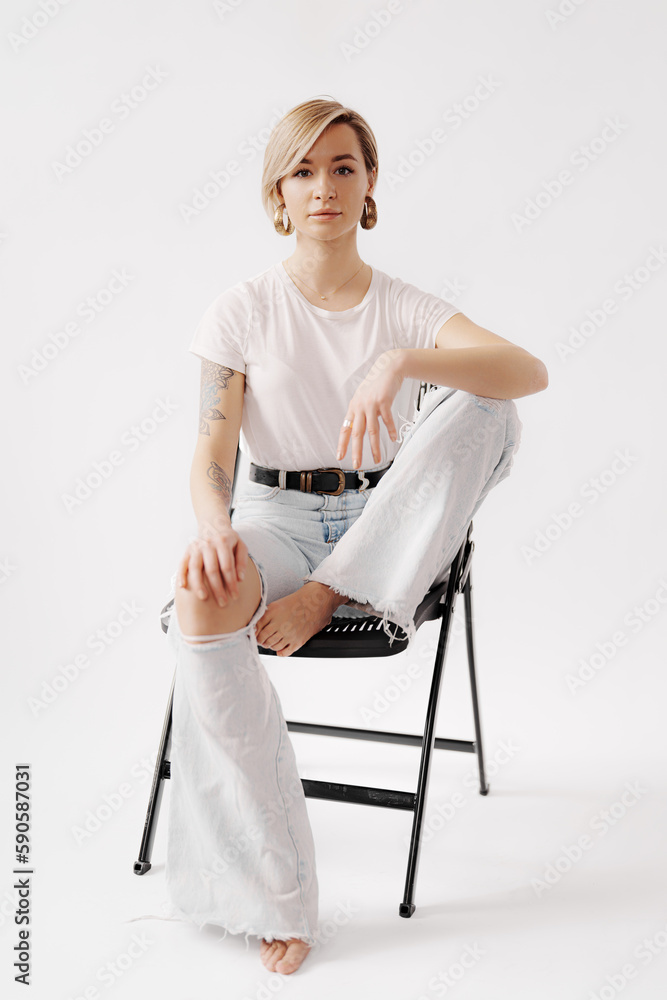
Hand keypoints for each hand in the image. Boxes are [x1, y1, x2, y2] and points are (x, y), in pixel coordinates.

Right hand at [177, 526, 248, 606]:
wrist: (213, 525)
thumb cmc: (230, 541)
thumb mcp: (241, 546)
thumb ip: (242, 561)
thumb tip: (240, 579)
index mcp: (223, 542)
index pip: (227, 566)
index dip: (231, 582)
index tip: (235, 596)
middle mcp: (208, 544)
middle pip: (212, 569)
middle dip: (217, 588)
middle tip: (223, 603)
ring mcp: (196, 547)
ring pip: (195, 568)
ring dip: (198, 584)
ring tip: (203, 598)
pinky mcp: (187, 551)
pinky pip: (182, 564)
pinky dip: (181, 575)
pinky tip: (183, 587)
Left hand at [336, 350, 403, 468]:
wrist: (389, 367)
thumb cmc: (377, 385)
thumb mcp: (364, 398)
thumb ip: (361, 412)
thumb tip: (359, 429)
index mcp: (353, 407)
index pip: (345, 429)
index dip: (342, 444)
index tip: (339, 456)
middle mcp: (360, 407)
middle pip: (357, 433)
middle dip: (356, 451)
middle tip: (357, 465)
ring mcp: (371, 404)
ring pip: (372, 431)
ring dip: (374, 447)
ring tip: (378, 459)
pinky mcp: (383, 401)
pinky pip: (387, 420)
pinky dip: (390, 431)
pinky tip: (393, 439)